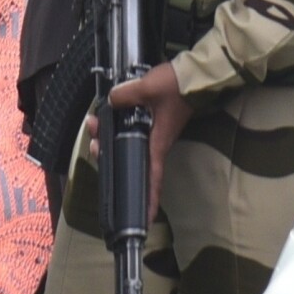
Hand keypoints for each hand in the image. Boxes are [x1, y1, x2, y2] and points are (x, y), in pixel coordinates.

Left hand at [89, 63, 191, 224]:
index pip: (151, 177)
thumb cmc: (179, 87)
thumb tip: (111, 100)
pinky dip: (117, 124)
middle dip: (108, 155)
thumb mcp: (148, 88)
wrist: (200, 73)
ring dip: (109, 135)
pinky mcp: (155, 119)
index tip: (144, 220)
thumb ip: (126, 96)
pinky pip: (131, 128)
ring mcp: (155, 131)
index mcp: (158, 143)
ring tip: (94, 123)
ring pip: (127, 142)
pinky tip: (107, 112)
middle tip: (94, 143)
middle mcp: (156, 142)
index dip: (148, 200)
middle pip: (130, 159)